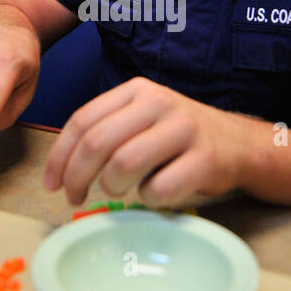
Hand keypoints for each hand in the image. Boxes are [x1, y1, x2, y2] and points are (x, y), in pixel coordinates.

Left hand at [43, 76, 253, 206]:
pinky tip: (155, 194)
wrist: (239, 144)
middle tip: (73, 198)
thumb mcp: (143, 119)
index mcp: (137, 91)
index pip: (83, 120)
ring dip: (112, 187)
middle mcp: (159, 103)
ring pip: (124, 164)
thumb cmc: (180, 138)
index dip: (59, 156)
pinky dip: (148, 199)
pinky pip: (159, 188)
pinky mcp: (205, 159)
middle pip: (98, 142)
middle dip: (76, 176)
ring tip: (119, 191)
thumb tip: (62, 168)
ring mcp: (184, 129)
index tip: (51, 183)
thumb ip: (108, 130)